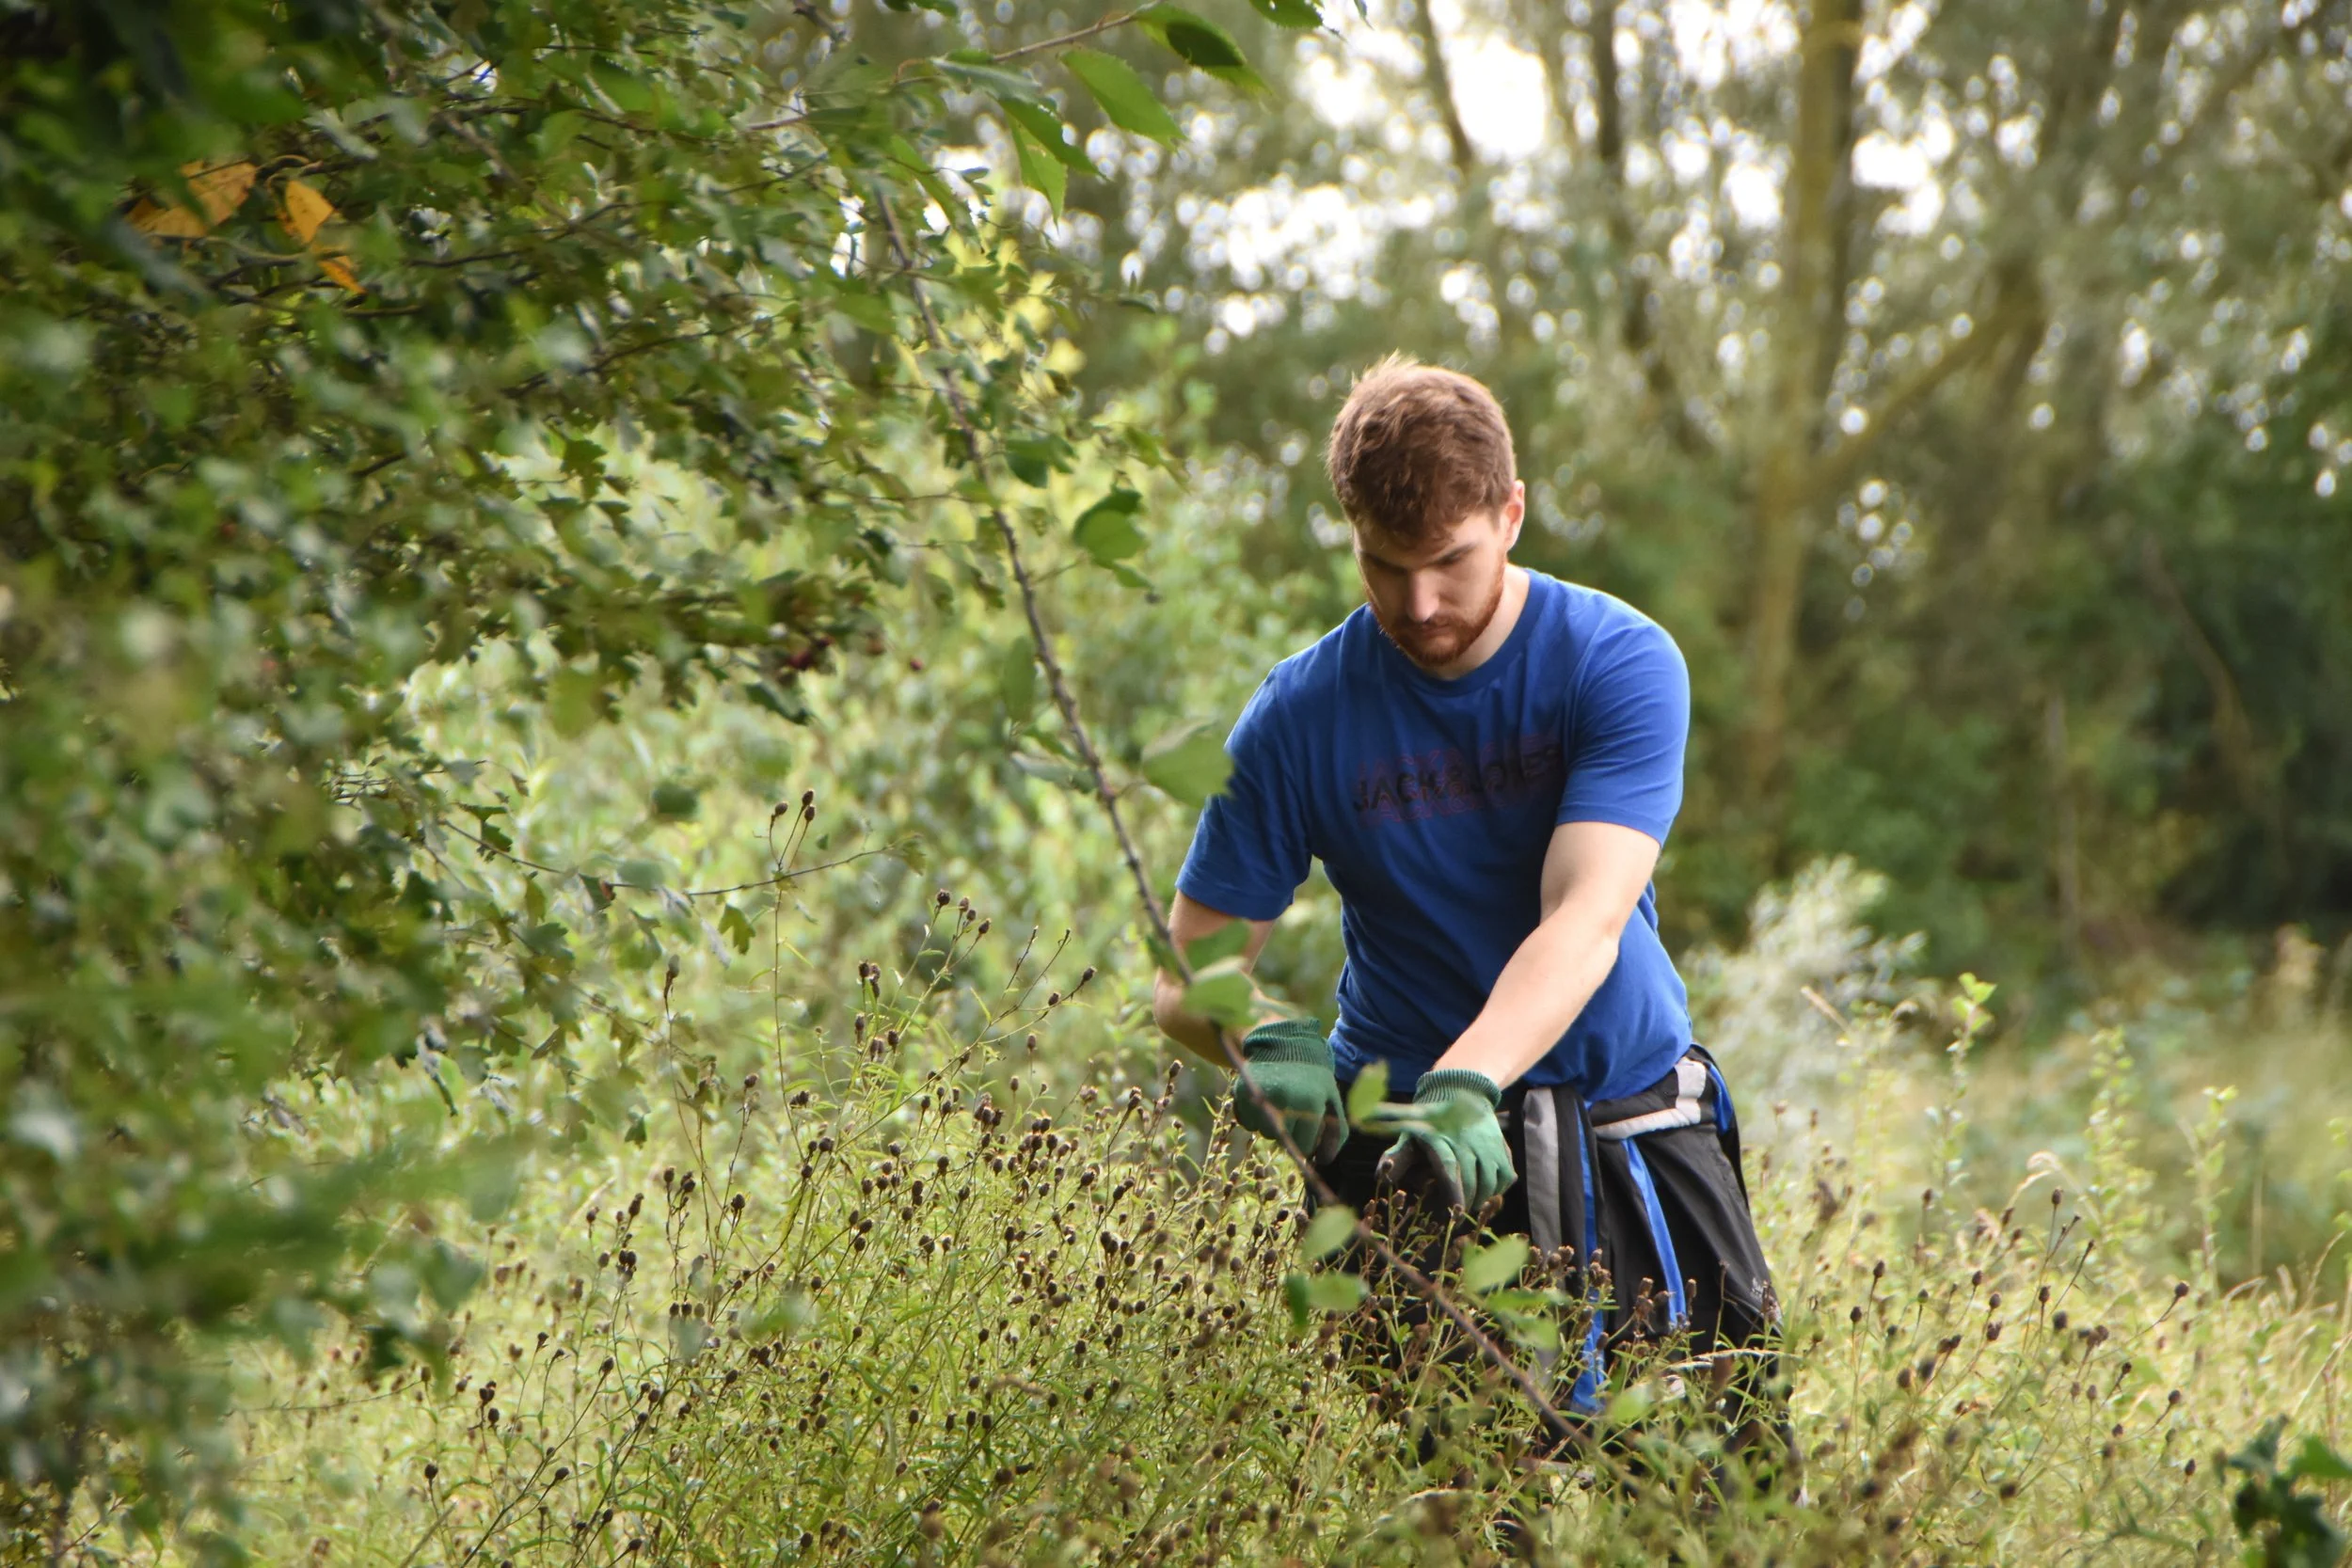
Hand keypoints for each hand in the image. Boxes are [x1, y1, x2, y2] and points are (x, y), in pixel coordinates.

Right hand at [1228, 1019, 1347, 1163]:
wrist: (1284, 1044)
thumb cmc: (1313, 1077)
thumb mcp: (1331, 1099)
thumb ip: (1336, 1132)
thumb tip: (1324, 1161)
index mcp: (1309, 1102)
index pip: (1304, 1146)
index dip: (1307, 1143)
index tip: (1308, 1130)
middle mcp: (1284, 1100)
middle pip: (1282, 1141)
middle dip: (1289, 1133)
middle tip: (1294, 1112)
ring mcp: (1261, 1095)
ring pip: (1263, 1133)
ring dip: (1271, 1126)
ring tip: (1280, 1103)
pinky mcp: (1242, 1092)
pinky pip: (1247, 1123)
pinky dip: (1255, 1118)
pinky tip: (1265, 1100)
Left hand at [1377, 1070, 1514, 1211]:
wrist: (1462, 1090)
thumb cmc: (1429, 1117)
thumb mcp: (1409, 1126)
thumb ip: (1395, 1147)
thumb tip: (1377, 1163)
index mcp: (1442, 1138)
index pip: (1450, 1167)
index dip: (1453, 1191)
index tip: (1453, 1209)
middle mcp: (1467, 1141)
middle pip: (1473, 1180)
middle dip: (1466, 1201)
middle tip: (1457, 1213)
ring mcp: (1488, 1144)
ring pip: (1492, 1181)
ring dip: (1482, 1197)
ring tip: (1470, 1202)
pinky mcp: (1502, 1147)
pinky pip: (1506, 1176)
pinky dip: (1498, 1188)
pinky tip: (1486, 1189)